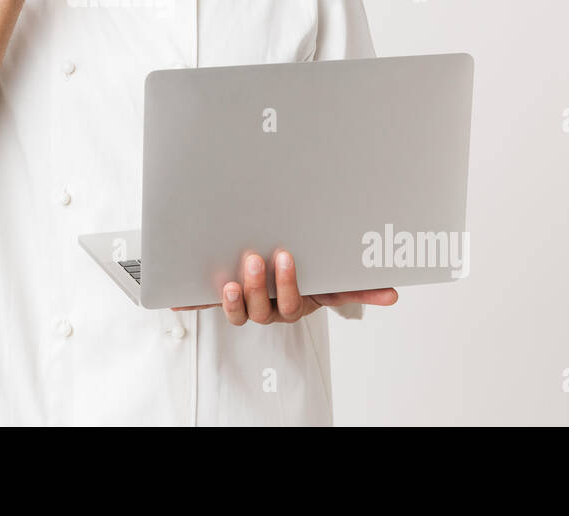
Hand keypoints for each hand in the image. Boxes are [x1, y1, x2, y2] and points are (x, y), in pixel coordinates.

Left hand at [171, 250, 397, 324]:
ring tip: (230, 279)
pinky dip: (188, 302)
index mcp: (293, 303)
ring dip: (232, 297)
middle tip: (254, 259)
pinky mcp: (219, 300)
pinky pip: (202, 305)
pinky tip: (175, 299)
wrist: (277, 269)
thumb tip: (393, 296)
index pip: (291, 302)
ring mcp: (243, 305)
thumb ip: (359, 288)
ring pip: (236, 310)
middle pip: (261, 308)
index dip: (286, 286)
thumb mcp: (332, 280)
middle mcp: (267, 308)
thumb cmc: (308, 276)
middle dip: (258, 285)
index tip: (285, 257)